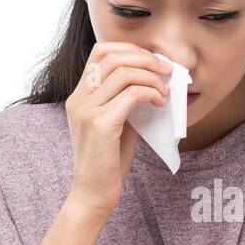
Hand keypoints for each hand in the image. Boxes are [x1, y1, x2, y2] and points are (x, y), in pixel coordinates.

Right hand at [65, 42, 172, 221]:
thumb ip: (128, 102)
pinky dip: (151, 93)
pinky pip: (131, 94)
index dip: (130, 50)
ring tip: (165, 91)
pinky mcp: (100, 123)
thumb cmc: (108, 163)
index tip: (152, 62)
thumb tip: (156, 82)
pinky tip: (160, 103)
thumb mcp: (117, 125)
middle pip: (112, 56)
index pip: (100, 52)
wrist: (93, 195)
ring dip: (151, 77)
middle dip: (145, 59)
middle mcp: (78, 99)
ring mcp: (86, 110)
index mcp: (78, 96)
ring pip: (124, 72)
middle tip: (167, 71)